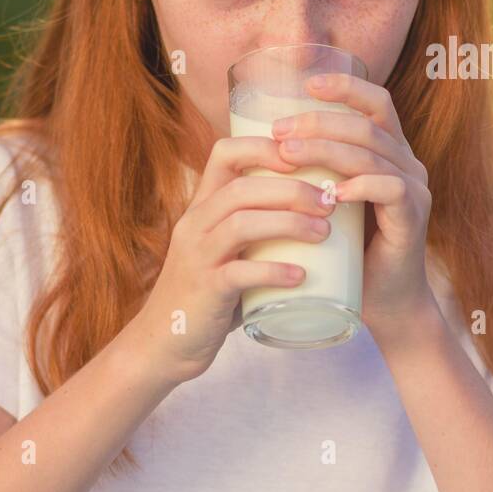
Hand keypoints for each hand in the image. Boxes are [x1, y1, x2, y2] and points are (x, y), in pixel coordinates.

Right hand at [126, 135, 337, 384]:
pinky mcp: (204, 291)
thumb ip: (258, 226)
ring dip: (289, 224)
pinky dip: (274, 271)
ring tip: (324, 233)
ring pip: (241, 224)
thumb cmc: (209, 291)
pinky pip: (240, 273)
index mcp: (202, 206)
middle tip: (329, 202)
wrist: (163, 344)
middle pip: (242, 188)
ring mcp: (197, 257)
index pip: (225, 152)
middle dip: (292, 190)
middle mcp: (195, 224)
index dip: (265, 146)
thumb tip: (319, 205)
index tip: (307, 158)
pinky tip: (301, 276)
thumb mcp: (226, 248)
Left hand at [269, 72, 435, 335]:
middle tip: (279, 131)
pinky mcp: (413, 218)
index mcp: (389, 152)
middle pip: (367, 124)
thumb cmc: (348, 252)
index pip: (376, 102)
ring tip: (289, 154)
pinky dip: (362, 185)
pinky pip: (392, 189)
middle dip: (320, 121)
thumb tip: (263, 141)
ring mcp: (414, 189)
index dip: (345, 86)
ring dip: (328, 149)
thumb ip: (313, 171)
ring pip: (373, 153)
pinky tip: (334, 192)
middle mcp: (407, 163)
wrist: (383, 303)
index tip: (307, 83)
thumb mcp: (328, 202)